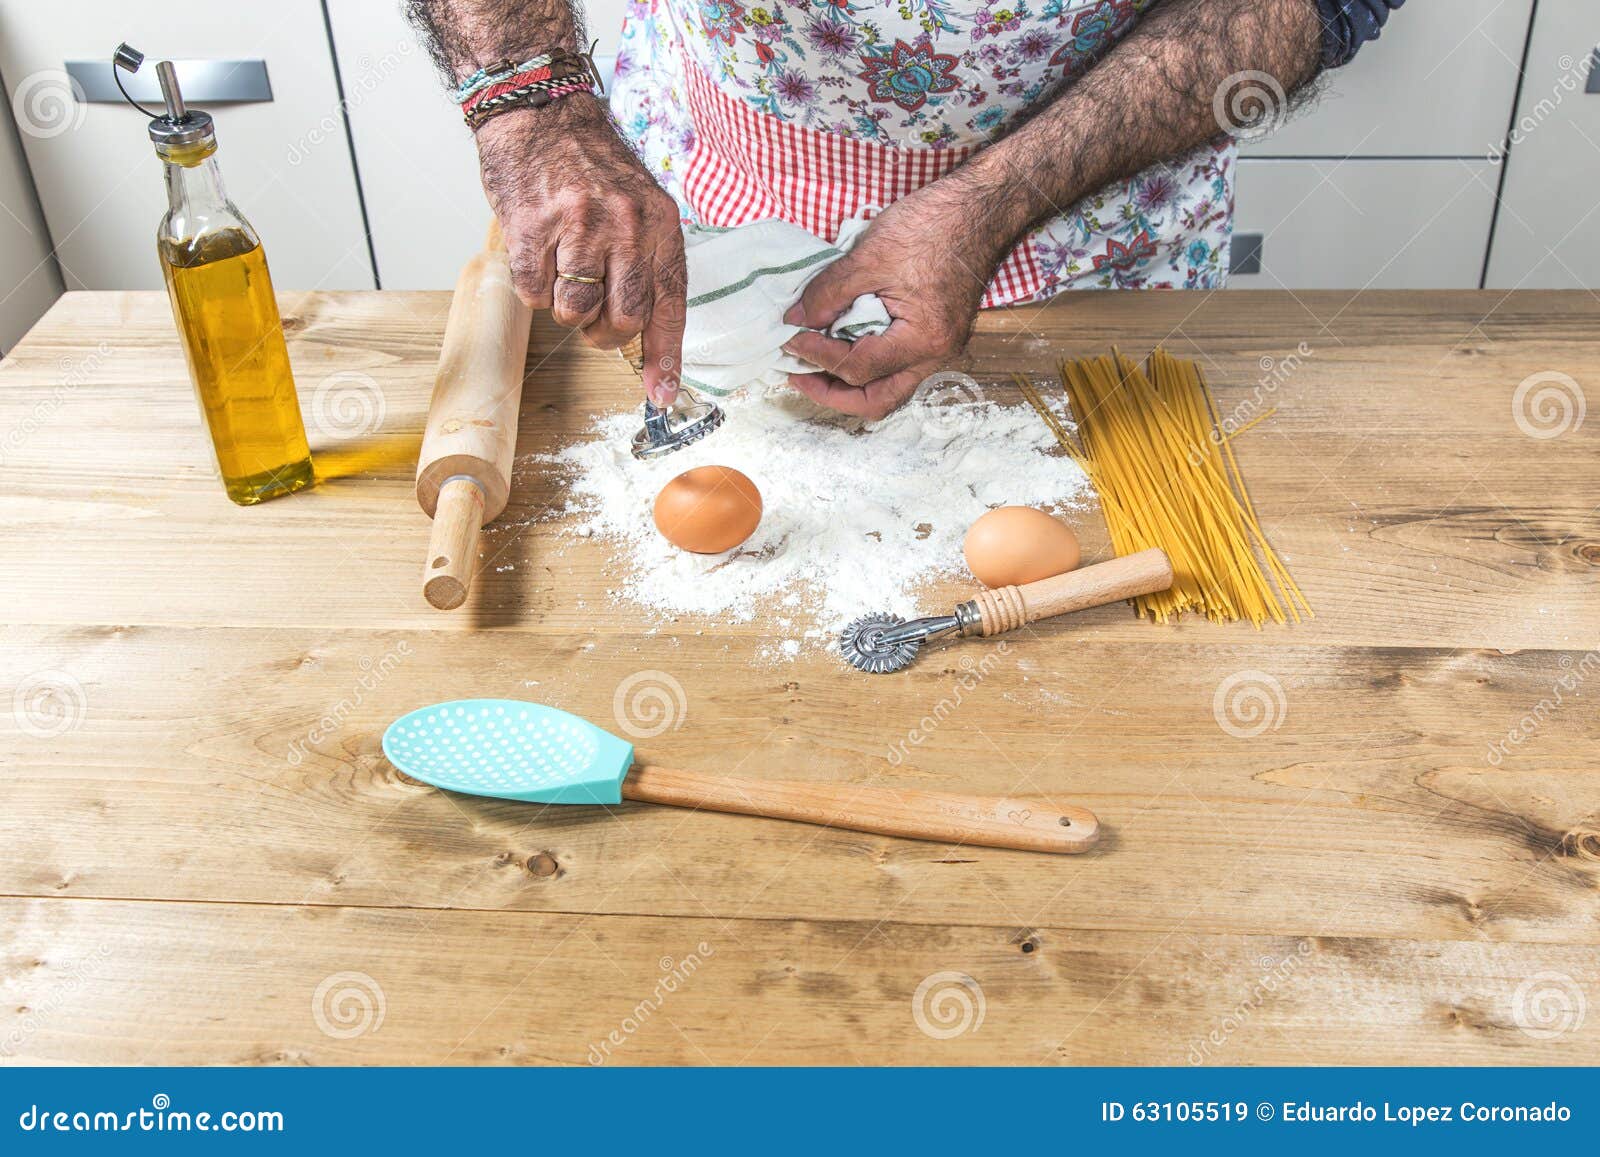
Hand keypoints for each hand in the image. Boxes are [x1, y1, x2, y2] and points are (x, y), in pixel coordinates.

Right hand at [474, 95, 685, 404]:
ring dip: (566, 308)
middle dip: (604, 332)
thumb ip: (648, 266)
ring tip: (564, 269)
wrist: (541, 114)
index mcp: (660, 225)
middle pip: (622, 320)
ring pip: (574, 313)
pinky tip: (538, 251)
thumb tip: (646, 339)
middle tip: (592, 315)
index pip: (669, 305)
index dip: (665, 356)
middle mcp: (626, 226)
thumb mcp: (640, 208)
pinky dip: (533, 286)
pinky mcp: (533, 228)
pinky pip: (534, 294)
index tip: (662, 394)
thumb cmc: (590, 170)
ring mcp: (578, 226)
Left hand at [782, 182, 1004, 418]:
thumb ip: (827, 294)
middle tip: (798, 375)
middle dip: (833, 394)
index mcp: (922, 339)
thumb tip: (796, 320)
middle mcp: (935, 355)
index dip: (816, 356)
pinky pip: (899, 366)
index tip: (791, 336)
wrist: (980, 208)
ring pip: (890, 388)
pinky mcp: (938, 335)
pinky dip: (868, 364)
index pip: (857, 368)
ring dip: (850, 384)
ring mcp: (940, 348)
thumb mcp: (869, 256)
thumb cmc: (932, 225)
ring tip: (817, 365)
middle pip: (877, 400)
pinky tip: (845, 346)